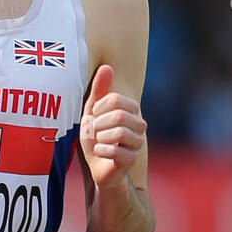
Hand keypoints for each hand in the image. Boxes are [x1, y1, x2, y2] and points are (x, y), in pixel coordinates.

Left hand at [79, 65, 145, 190]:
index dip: (98, 108)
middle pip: (119, 116)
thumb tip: (107, 67)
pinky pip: (116, 151)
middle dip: (99, 124)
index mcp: (130, 110)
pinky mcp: (131, 159)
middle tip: (95, 131)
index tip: (94, 116)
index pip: (116, 100)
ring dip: (100, 138)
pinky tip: (99, 152)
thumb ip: (99, 90)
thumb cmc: (95, 135)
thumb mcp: (92, 110)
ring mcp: (137, 142)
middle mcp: (139, 125)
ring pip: (119, 133)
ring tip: (98, 141)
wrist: (96, 164)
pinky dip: (101, 150)